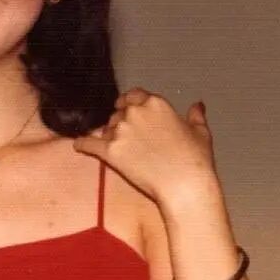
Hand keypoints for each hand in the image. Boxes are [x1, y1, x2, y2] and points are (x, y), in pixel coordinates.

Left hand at [72, 87, 218, 206]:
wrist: (184, 184)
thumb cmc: (195, 160)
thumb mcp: (200, 132)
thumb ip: (195, 116)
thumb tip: (197, 105)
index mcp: (155, 104)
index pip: (133, 95)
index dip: (130, 104)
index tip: (129, 110)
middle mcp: (134, 113)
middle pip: (118, 112)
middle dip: (121, 122)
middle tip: (129, 136)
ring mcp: (120, 131)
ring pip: (106, 128)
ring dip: (109, 136)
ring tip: (121, 149)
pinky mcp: (109, 150)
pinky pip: (88, 144)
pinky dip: (82, 145)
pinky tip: (79, 146)